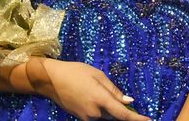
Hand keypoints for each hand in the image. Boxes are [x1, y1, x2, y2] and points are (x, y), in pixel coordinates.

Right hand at [31, 59, 149, 120]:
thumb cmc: (75, 72)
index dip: (137, 119)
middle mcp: (94, 112)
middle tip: (131, 105)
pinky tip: (97, 98)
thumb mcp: (97, 75)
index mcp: (100, 99)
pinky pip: (97, 116)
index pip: (123, 114)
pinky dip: (102, 110)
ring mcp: (87, 117)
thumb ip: (114, 90)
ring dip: (111, 110)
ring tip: (106, 95)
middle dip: (123, 112)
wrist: (51, 80)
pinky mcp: (81, 117)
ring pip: (106, 116)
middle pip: (115, 116)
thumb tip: (128, 101)